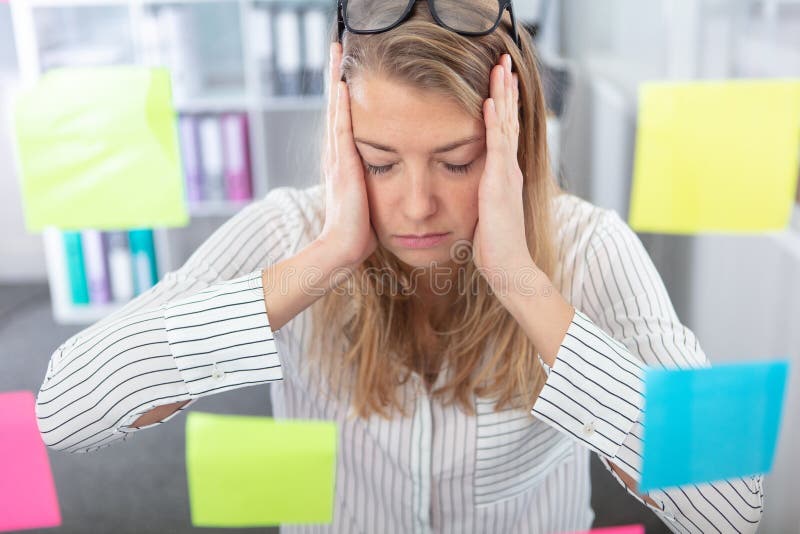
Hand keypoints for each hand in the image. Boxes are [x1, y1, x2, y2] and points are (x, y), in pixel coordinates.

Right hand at [317, 42, 377, 268]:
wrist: (342, 249)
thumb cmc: (358, 232)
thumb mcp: (367, 201)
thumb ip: (371, 186)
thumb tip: (384, 182)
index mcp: (344, 162)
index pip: (343, 119)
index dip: (342, 94)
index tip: (344, 70)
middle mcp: (337, 155)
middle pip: (335, 106)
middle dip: (334, 76)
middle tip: (335, 47)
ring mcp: (338, 159)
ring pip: (336, 110)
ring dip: (334, 80)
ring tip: (335, 52)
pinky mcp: (344, 167)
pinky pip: (342, 130)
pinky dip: (340, 107)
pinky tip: (341, 86)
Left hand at [472, 53, 531, 292]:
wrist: (508, 266)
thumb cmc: (494, 246)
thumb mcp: (484, 213)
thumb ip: (481, 195)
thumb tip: (472, 190)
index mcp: (504, 174)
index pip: (504, 131)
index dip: (503, 105)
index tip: (499, 81)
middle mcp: (509, 169)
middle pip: (509, 120)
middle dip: (506, 90)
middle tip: (503, 61)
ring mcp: (507, 174)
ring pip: (506, 125)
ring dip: (502, 95)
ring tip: (501, 68)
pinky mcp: (499, 183)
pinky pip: (496, 145)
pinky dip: (494, 121)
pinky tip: (489, 101)